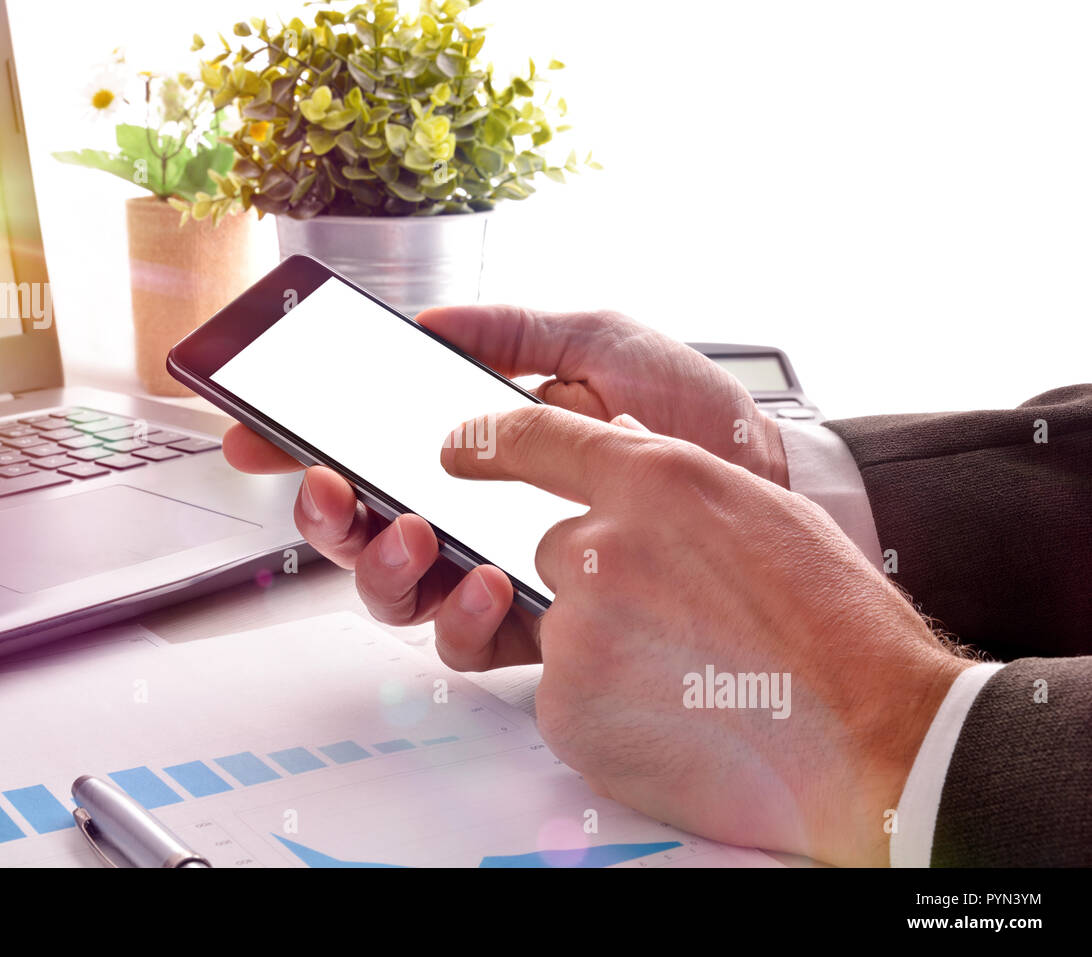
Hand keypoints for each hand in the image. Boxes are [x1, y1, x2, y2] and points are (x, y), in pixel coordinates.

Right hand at [223, 305, 789, 668]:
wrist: (762, 476)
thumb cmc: (684, 410)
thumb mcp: (596, 342)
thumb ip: (510, 332)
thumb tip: (429, 323)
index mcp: (472, 449)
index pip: (367, 453)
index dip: (302, 448)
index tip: (256, 433)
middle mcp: (474, 516)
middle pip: (362, 535)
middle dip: (330, 518)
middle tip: (336, 490)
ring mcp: (501, 571)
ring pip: (402, 592)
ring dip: (384, 566)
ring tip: (414, 533)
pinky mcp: (544, 622)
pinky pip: (471, 641)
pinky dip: (462, 614)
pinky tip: (487, 578)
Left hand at [440, 404, 969, 866]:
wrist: (870, 732)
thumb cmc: (834, 624)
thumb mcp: (760, 511)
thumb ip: (674, 480)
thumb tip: (623, 450)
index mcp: (653, 479)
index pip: (533, 436)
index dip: (487, 440)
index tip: (459, 447)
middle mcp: (601, 545)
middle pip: (552, 550)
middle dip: (598, 580)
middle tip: (676, 618)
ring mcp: (579, 628)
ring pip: (559, 623)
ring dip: (605, 644)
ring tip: (688, 670)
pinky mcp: (567, 703)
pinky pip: (563, 690)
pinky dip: (604, 701)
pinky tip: (671, 709)